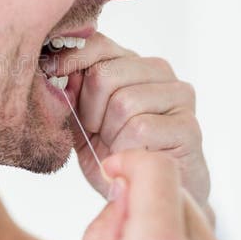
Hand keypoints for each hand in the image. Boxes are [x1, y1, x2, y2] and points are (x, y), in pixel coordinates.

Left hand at [42, 33, 210, 208]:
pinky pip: (141, 128)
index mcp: (131, 62)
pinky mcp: (189, 126)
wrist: (148, 196)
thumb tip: (54, 69)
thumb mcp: (80, 120)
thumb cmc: (113, 155)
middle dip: (90, 112)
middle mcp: (159, 71)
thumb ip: (70, 92)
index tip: (52, 80)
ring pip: (124, 102)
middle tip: (97, 134)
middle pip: (104, 75)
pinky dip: (126, 149)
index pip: (97, 44)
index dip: (68, 63)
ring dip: (110, 134)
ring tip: (117, 147)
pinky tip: (131, 157)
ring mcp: (179, 97)